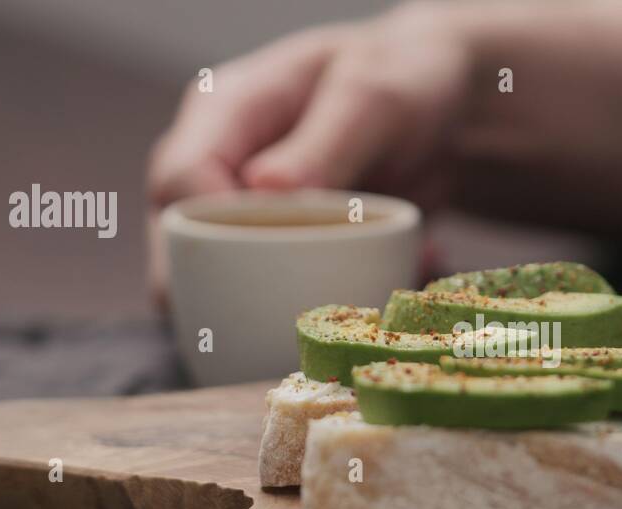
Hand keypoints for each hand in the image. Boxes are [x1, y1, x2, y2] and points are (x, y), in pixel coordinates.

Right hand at [146, 1, 475, 298]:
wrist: (443, 103)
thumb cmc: (402, 79)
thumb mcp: (375, 98)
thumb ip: (325, 142)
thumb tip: (263, 189)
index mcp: (226, 112)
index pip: (178, 182)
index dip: (206, 235)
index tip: (268, 267)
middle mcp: (219, 164)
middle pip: (179, 244)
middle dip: (228, 293)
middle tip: (300, 316)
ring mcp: (244, 209)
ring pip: (217, 281)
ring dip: (277, 309)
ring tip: (347, 308)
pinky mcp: (280, 247)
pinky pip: (271, 294)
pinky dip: (318, 308)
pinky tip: (374, 296)